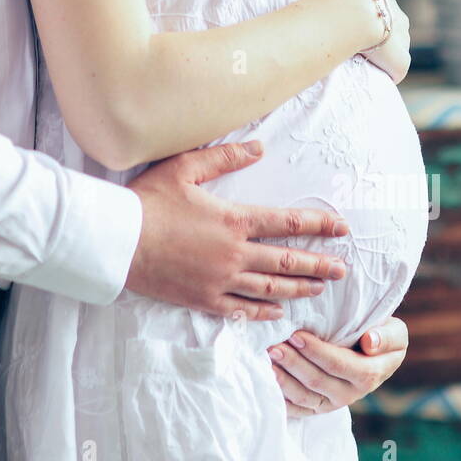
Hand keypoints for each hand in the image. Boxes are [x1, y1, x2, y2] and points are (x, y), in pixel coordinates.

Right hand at [125, 141, 349, 321]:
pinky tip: (276, 313)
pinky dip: (262, 312)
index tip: (341, 229)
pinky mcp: (202, 300)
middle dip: (319, 266)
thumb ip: (224, 157)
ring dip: (299, 289)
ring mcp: (219, 281)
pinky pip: (241, 310)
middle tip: (343, 270)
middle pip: (286, 262)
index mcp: (233, 220)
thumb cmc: (148, 201)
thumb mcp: (184, 168)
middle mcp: (233, 254)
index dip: (318, 225)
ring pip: (269, 289)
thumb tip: (259, 147)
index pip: (286, 223)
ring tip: (319, 290)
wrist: (117, 241)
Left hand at [267, 315, 408, 417]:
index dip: (317, 352)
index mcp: (369, 374)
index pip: (340, 365)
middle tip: (273, 346)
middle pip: (317, 381)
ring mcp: (330, 403)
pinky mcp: (315, 408)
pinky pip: (295, 409)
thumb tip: (370, 342)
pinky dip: (279, 396)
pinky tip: (265, 379)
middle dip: (293, 364)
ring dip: (282, 379)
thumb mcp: (395, 332)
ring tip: (266, 359)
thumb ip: (388, 336)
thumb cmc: (380, 335)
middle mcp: (349, 393)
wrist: (371, 351)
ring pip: (303, 396)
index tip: (296, 335)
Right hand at [320, 0, 410, 83]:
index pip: (380, 10)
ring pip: (396, 50)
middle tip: (357, 45)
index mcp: (385, 0)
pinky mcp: (401, 61)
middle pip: (392, 31)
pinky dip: (387, 74)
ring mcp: (403, 41)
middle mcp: (400, 19)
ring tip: (363, 63)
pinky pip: (396, 70)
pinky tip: (372, 76)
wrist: (355, 12)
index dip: (367, 19)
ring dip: (383, 56)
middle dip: (379, 38)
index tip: (352, 26)